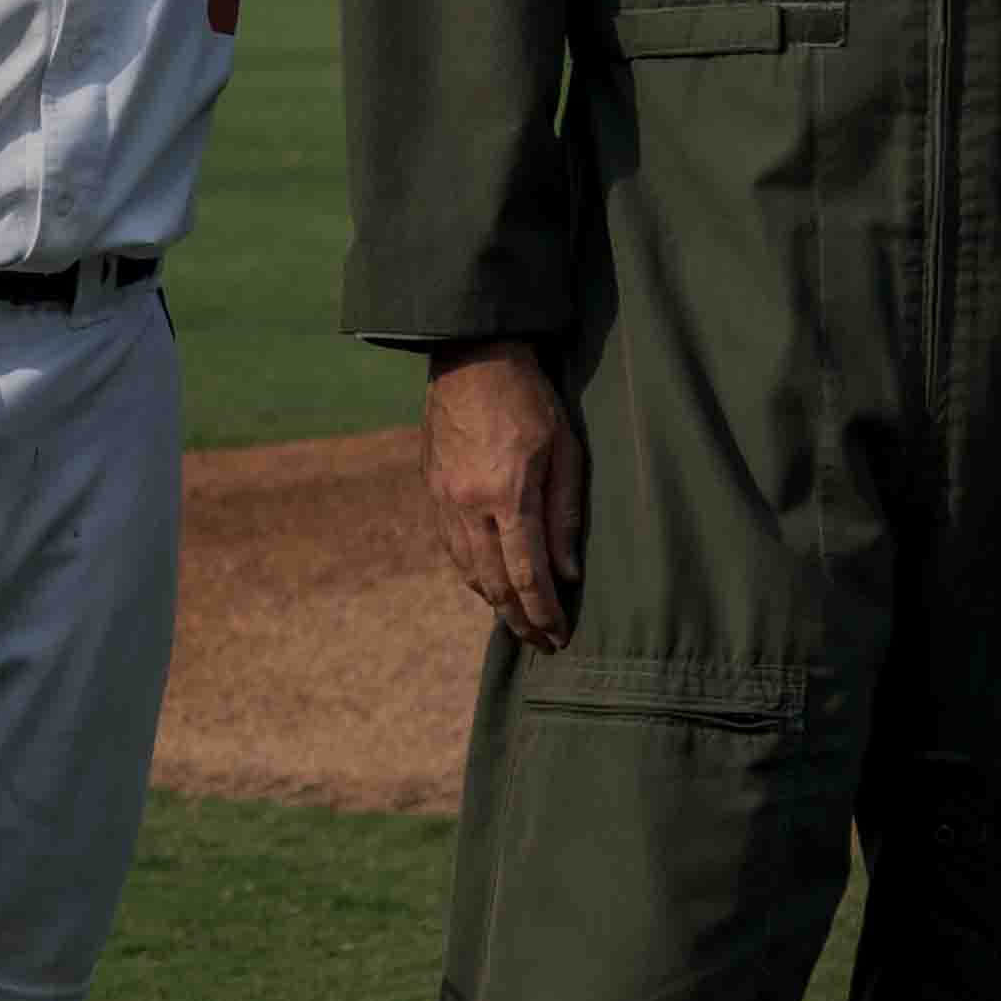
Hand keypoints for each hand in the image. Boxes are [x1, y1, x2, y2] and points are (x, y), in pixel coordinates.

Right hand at [420, 346, 580, 653]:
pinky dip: (473, 575)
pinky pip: (452, 548)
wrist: (472, 356)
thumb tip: (568, 574)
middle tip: (542, 644)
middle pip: (494, 583)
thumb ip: (565, 515)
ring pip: (468, 571)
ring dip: (494, 603)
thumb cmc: (530, 398)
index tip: (559, 637)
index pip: (528, 573)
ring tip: (519, 623)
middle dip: (520, 619)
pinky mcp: (432, 490)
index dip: (544, 611)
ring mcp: (445, 500)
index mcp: (508, 494)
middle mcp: (469, 505)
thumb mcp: (565, 450)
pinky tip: (489, 585)